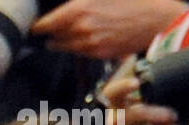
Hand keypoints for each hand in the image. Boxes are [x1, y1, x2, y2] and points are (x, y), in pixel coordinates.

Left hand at [31, 0, 188, 59]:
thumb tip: (68, 9)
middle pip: (53, 39)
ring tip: (58, 38)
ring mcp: (89, 44)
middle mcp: (81, 29)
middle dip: (49, 35)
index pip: (45, 24)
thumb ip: (79, 3)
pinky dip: (77, 47)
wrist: (154, 18)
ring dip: (61, 43)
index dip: (37, 27)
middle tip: (45, 33)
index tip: (34, 28)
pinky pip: (80, 53)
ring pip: (65, 48)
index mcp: (78, 9)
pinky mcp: (99, 55)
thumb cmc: (131, 1)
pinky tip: (81, 40)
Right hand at [103, 74, 184, 124]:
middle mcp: (114, 122)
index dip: (122, 86)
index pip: (113, 92)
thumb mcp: (148, 102)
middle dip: (160, 114)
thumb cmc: (150, 119)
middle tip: (175, 115)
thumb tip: (168, 61)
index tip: (138, 82)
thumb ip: (154, 87)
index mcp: (118, 104)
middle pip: (138, 113)